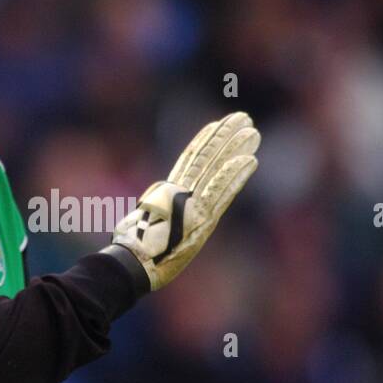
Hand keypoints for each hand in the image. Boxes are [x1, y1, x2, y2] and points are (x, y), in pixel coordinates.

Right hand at [108, 112, 259, 291]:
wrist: (131, 265)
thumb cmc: (131, 254)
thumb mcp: (141, 229)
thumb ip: (150, 217)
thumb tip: (145, 216)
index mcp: (166, 195)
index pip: (188, 162)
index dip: (203, 141)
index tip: (216, 125)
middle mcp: (179, 194)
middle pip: (205, 157)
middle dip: (223, 136)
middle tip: (242, 117)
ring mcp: (189, 203)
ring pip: (214, 168)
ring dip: (234, 147)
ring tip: (251, 129)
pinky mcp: (198, 218)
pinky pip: (219, 191)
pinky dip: (234, 175)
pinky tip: (250, 160)